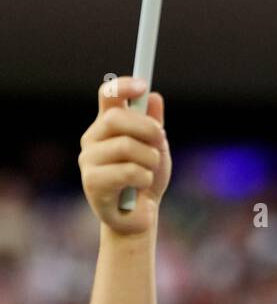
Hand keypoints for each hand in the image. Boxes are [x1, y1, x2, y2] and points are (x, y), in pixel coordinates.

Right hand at [78, 76, 171, 236]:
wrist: (139, 217)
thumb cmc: (146, 180)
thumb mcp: (157, 149)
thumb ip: (154, 125)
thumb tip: (154, 97)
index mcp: (107, 125)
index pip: (107, 95)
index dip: (122, 86)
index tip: (142, 86)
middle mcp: (93, 139)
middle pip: (115, 118)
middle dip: (147, 128)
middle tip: (161, 140)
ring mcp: (89, 160)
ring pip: (126, 146)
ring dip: (150, 159)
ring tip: (150, 171)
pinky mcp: (92, 182)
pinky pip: (128, 171)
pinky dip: (144, 177)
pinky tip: (140, 187)